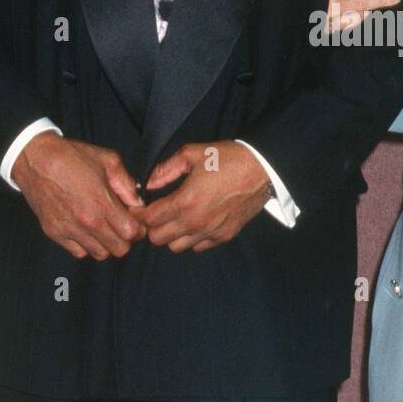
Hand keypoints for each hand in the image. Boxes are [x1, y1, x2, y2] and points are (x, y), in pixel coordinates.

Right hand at [11, 131, 145, 259]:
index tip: (135, 222)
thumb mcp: (109, 161)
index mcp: (103, 203)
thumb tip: (138, 203)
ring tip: (104, 228)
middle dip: (126, 239)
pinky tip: (87, 231)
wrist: (36, 159)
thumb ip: (127, 185)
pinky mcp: (54, 233)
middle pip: (119, 249)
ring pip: (100, 254)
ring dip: (107, 244)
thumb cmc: (72, 157)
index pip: (132, 233)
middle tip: (122, 226)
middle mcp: (87, 221)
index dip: (138, 229)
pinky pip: (78, 252)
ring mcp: (70, 229)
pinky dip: (86, 246)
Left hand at [140, 140, 271, 251]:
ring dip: (171, 235)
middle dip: (153, 226)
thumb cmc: (227, 158)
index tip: (140, 207)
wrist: (262, 169)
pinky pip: (198, 248)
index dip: (139, 213)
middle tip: (157, 213)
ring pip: (176, 247)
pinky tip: (194, 223)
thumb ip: (166, 169)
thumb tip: (149, 183)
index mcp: (184, 202)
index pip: (149, 219)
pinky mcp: (224, 236)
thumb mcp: (192, 153)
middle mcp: (195, 222)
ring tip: (175, 219)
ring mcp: (210, 232)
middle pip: (158, 239)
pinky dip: (192, 239)